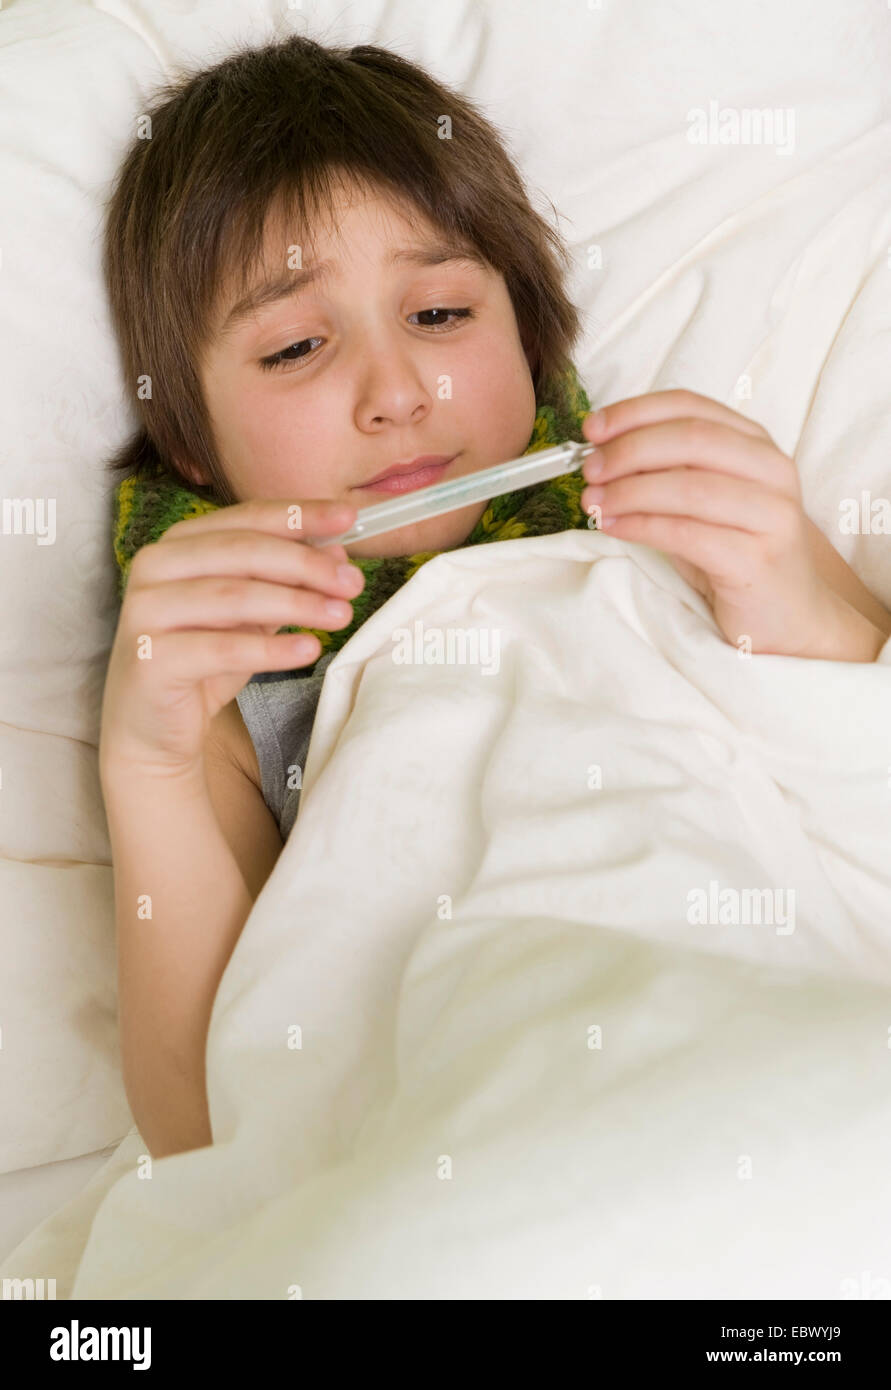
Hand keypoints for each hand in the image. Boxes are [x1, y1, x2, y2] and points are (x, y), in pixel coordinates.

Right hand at [98, 498, 364, 776]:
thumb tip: (338, 550)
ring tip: (342, 615)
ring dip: (297, 603)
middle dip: (306, 564)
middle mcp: (154, 566)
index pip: (247, 518)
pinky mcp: (149, 657)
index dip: (300, 516)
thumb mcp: (252, 615)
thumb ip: (286, 580)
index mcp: (178, 543)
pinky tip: (309, 648)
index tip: (349, 518)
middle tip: (352, 582)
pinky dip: (271, 648)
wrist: (154, 728)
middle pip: (243, 552)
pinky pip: (221, 648)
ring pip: (234, 596)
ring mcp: (145, 611)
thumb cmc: (203, 662)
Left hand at [580, 389, 841, 657]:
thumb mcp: (702, 504)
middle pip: (690, 439)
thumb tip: (601, 455)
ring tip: (593, 502)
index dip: (636, 412)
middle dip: (628, 450)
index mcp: (756, 445)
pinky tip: (614, 527)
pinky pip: (687, 534)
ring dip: (629, 491)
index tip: (593, 429)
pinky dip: (641, 527)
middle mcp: (771, 471)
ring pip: (688, 486)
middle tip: (589, 469)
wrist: (790, 614)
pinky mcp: (757, 559)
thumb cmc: (736, 554)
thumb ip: (666, 473)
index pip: (691, 407)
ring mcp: (771, 514)